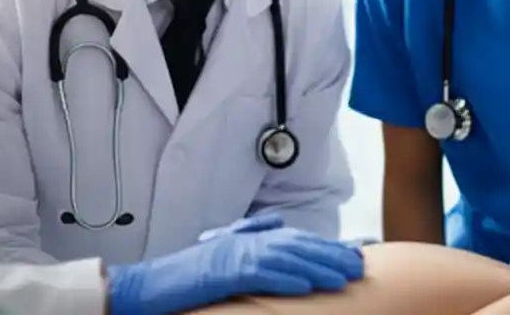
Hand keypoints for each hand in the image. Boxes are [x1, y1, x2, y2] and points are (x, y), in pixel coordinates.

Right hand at [107, 217, 364, 314]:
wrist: (150, 286)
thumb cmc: (188, 274)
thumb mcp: (223, 250)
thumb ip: (251, 233)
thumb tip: (279, 222)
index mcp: (250, 238)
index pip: (298, 240)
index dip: (328, 247)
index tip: (355, 255)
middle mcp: (246, 242)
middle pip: (298, 246)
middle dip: (331, 255)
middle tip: (359, 265)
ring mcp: (235, 255)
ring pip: (286, 260)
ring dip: (317, 268)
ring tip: (342, 279)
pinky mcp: (224, 272)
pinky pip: (261, 275)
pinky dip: (285, 280)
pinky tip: (307, 288)